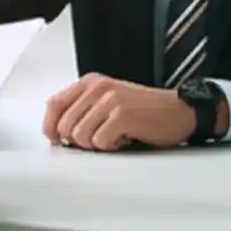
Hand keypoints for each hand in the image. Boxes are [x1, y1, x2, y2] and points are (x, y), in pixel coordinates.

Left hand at [42, 73, 200, 150]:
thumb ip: (82, 111)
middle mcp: (98, 87)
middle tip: (100, 139)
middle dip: (78, 141)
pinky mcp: (123, 115)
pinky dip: (112, 147)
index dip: (50, 126)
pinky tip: (125, 139)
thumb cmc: (143, 112)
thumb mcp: (107, 102)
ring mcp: (110, 100)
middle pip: (65, 125)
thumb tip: (56, 134)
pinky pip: (100, 142)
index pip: (54, 104)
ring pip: (80, 136)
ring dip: (97, 145)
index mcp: (90, 82)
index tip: (57, 140)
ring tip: (115, 137)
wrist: (179, 111)